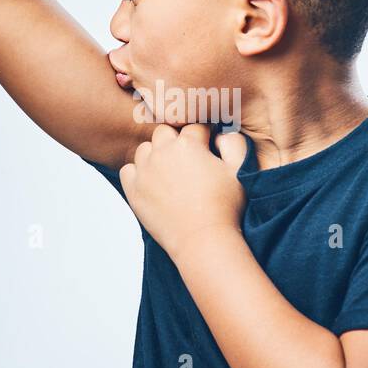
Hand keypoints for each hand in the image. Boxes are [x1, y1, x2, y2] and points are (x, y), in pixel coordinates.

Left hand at [120, 124, 248, 258]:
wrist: (202, 240)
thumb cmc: (224, 207)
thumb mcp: (239, 170)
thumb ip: (234, 143)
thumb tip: (222, 134)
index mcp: (188, 144)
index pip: (195, 126)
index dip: (204, 135)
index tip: (208, 146)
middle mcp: (162, 152)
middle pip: (165, 132)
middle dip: (176, 139)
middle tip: (188, 159)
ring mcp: (145, 171)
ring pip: (144, 149)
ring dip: (155, 154)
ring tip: (170, 171)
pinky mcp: (134, 190)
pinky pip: (128, 170)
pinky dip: (138, 172)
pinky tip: (152, 182)